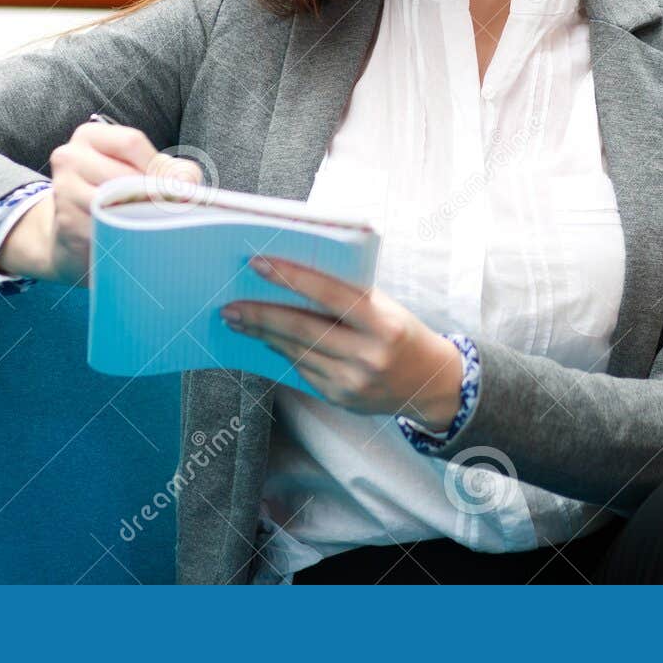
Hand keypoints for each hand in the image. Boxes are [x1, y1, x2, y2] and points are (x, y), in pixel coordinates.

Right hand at [0, 119, 203, 282]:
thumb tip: (188, 183)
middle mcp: (70, 156)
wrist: (74, 233)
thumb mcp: (142, 171)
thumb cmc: (118, 194)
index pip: (131, 142)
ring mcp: (64, 190)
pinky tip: (133, 238)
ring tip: (154, 223)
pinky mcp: (66, 221)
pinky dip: (124, 234)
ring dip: (140, 216)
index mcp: (90, 136)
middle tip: (171, 210)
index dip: (158, 166)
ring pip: (114, 202)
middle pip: (123, 174)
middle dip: (153, 195)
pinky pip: (104, 227)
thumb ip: (172, 170)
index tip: (174, 187)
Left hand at [221, 255, 462, 426]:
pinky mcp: (342, 398)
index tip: (257, 264)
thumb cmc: (402, 331)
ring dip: (264, 335)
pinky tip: (267, 340)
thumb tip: (292, 282)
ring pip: (297, 353)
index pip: (330, 295)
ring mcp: (354, 381)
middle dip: (262, 316)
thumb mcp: (386, 306)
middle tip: (230, 305)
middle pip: (303, 330)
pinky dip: (283, 352)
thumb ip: (347, 296)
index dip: (292, 278)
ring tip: (238, 320)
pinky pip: (304, 371)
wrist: (431, 383)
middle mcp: (369, 355)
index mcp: (384, 323)